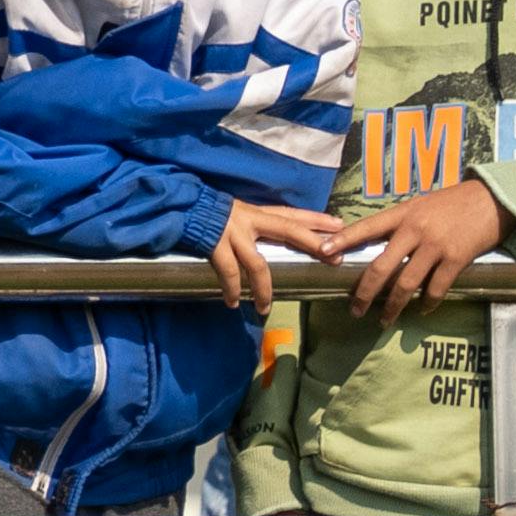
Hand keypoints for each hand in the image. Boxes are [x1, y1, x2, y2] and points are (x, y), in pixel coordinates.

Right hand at [212, 201, 356, 311]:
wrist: (175, 206)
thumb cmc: (203, 213)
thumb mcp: (231, 214)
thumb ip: (249, 225)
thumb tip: (263, 240)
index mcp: (254, 212)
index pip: (291, 214)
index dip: (316, 219)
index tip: (341, 225)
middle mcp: (248, 219)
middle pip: (288, 229)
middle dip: (312, 243)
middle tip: (334, 258)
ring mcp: (232, 232)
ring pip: (257, 265)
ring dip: (264, 289)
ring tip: (264, 309)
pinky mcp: (216, 245)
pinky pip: (230, 273)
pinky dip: (233, 289)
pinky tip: (233, 303)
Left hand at [351, 177, 513, 316]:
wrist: (494, 199)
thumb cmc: (455, 202)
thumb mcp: (422, 205)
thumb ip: (401, 223)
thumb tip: (378, 242)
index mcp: (403, 214)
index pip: (365, 227)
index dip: (342, 239)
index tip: (321, 251)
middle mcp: (415, 230)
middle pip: (381, 266)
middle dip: (365, 292)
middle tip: (355, 310)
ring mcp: (435, 245)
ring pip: (406, 283)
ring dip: (393, 306)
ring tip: (384, 319)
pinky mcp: (456, 259)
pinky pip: (436, 289)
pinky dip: (427, 303)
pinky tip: (422, 310)